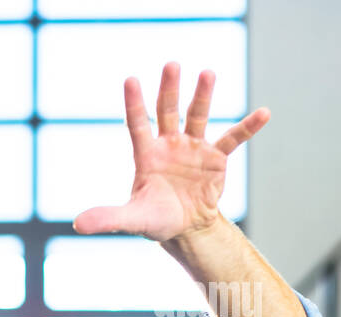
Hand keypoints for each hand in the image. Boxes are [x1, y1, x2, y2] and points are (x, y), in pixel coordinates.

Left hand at [72, 61, 268, 241]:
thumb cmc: (154, 220)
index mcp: (146, 155)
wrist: (184, 228)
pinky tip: (263, 113)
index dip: (134, 103)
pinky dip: (248, 127)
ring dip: (203, 95)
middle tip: (171, 64)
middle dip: (169, 89)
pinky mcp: (216, 158)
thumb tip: (77, 225)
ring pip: (198, 116)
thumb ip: (107, 218)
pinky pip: (233, 138)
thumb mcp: (131, 219)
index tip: (130, 79)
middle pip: (168, 111)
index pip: (137, 124)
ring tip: (208, 72)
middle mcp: (169, 145)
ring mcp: (193, 148)